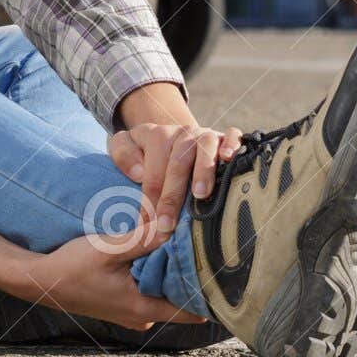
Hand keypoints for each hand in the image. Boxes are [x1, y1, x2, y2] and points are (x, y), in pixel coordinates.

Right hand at [24, 227, 207, 331]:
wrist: (40, 281)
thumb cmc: (72, 268)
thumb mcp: (108, 249)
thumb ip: (143, 239)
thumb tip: (175, 226)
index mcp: (143, 309)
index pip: (191, 311)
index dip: (209, 294)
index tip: (225, 274)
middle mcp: (140, 317)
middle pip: (179, 302)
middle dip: (192, 279)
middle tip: (209, 252)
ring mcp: (129, 314)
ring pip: (163, 297)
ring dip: (172, 276)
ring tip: (187, 249)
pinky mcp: (120, 305)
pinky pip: (148, 293)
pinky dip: (156, 277)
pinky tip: (157, 255)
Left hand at [108, 119, 244, 249]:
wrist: (176, 139)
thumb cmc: (149, 155)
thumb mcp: (127, 148)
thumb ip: (123, 155)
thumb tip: (138, 173)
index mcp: (156, 134)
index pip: (152, 164)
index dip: (149, 194)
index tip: (147, 221)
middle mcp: (182, 133)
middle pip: (178, 160)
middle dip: (171, 195)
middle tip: (166, 224)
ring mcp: (205, 134)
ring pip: (205, 146)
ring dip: (203, 170)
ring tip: (200, 195)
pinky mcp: (226, 138)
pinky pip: (233, 135)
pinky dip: (232, 145)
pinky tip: (228, 159)